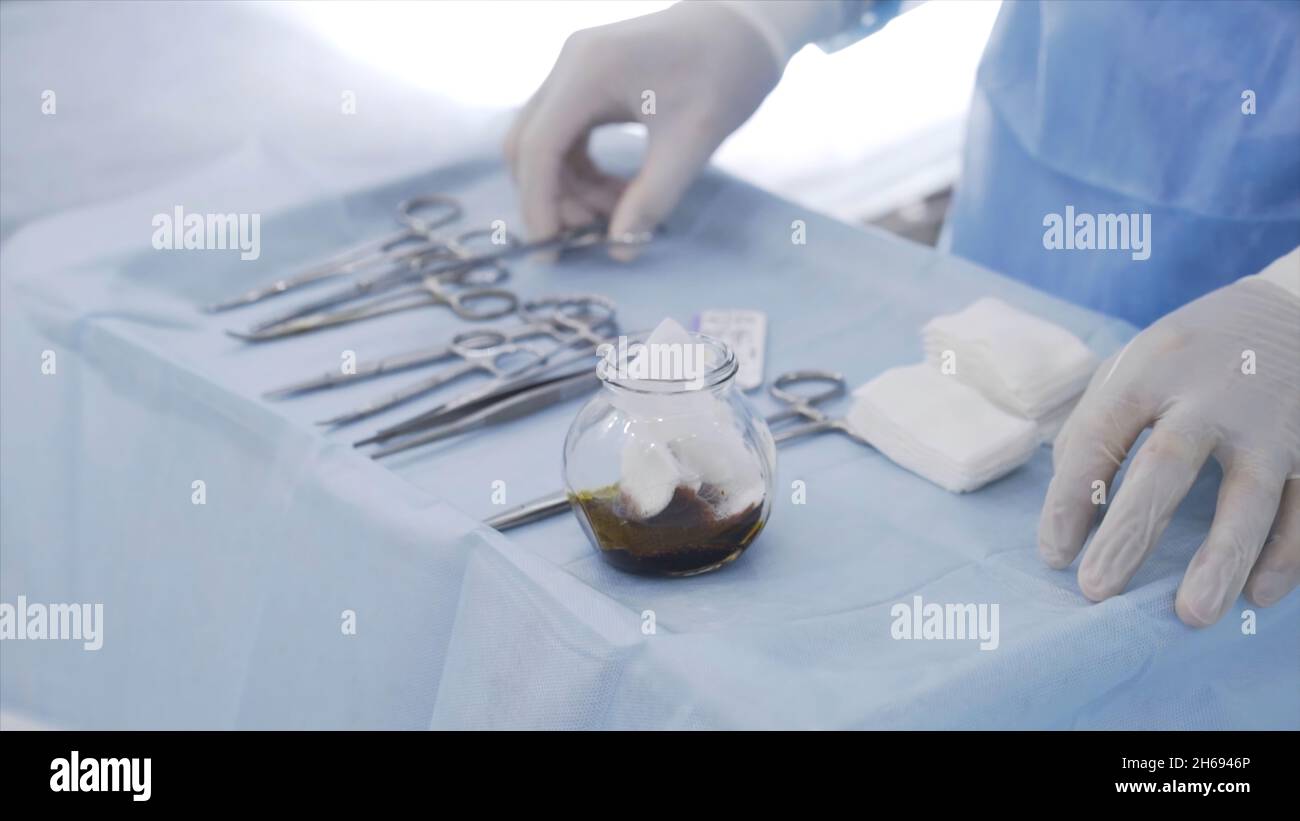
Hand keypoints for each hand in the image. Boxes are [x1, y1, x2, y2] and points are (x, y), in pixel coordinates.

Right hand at [504, 2, 781, 259]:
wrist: (745, 25)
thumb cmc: (725, 75)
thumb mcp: (693, 142)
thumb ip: (653, 198)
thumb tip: (619, 249)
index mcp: (588, 71)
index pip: (538, 147)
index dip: (538, 204)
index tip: (551, 250)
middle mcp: (570, 65)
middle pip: (528, 145)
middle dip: (550, 198)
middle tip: (590, 236)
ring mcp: (575, 70)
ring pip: (545, 144)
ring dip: (571, 189)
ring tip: (619, 212)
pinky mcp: (587, 80)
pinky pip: (566, 136)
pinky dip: (584, 172)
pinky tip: (620, 192)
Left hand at [1038, 271, 1299, 625]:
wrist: (1291, 310)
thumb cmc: (1189, 355)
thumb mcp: (1132, 366)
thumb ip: (1097, 428)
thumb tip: (1070, 509)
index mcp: (1150, 370)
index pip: (1099, 436)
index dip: (1070, 498)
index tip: (1054, 555)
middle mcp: (1211, 393)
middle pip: (1166, 466)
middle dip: (1130, 532)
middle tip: (1096, 589)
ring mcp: (1271, 421)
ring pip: (1250, 495)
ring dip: (1220, 559)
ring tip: (1192, 613)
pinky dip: (1286, 554)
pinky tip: (1260, 594)